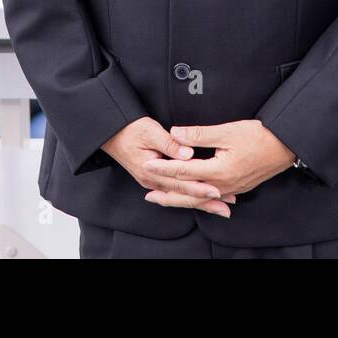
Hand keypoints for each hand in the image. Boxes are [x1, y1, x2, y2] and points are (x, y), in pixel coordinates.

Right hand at [101, 118, 234, 215]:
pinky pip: (174, 192)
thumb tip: (189, 154)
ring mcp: (152, 182)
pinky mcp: (154, 179)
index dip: (199, 188)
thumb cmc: (130, 129)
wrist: (111, 132)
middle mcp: (152, 181)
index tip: (216, 191)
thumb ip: (170, 143)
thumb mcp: (150, 131)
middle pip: (182, 195)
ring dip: (200, 202)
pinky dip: (189, 197)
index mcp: (151, 170)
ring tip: (219, 207)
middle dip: (205, 202)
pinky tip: (200, 200)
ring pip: (180, 196)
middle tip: (225, 207)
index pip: (180, 183)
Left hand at [141, 120, 296, 214]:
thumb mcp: (228, 131)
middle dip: (167, 194)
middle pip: (189, 194)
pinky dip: (197, 199)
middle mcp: (223, 185)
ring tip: (164, 198)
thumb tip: (175, 133)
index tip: (147, 166)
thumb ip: (199, 133)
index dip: (163, 169)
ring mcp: (231, 189)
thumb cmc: (259, 136)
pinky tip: (192, 198)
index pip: (184, 172)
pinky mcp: (237, 187)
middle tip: (148, 194)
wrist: (285, 146)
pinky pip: (211, 197)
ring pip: (200, 199)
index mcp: (219, 171)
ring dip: (180, 199)